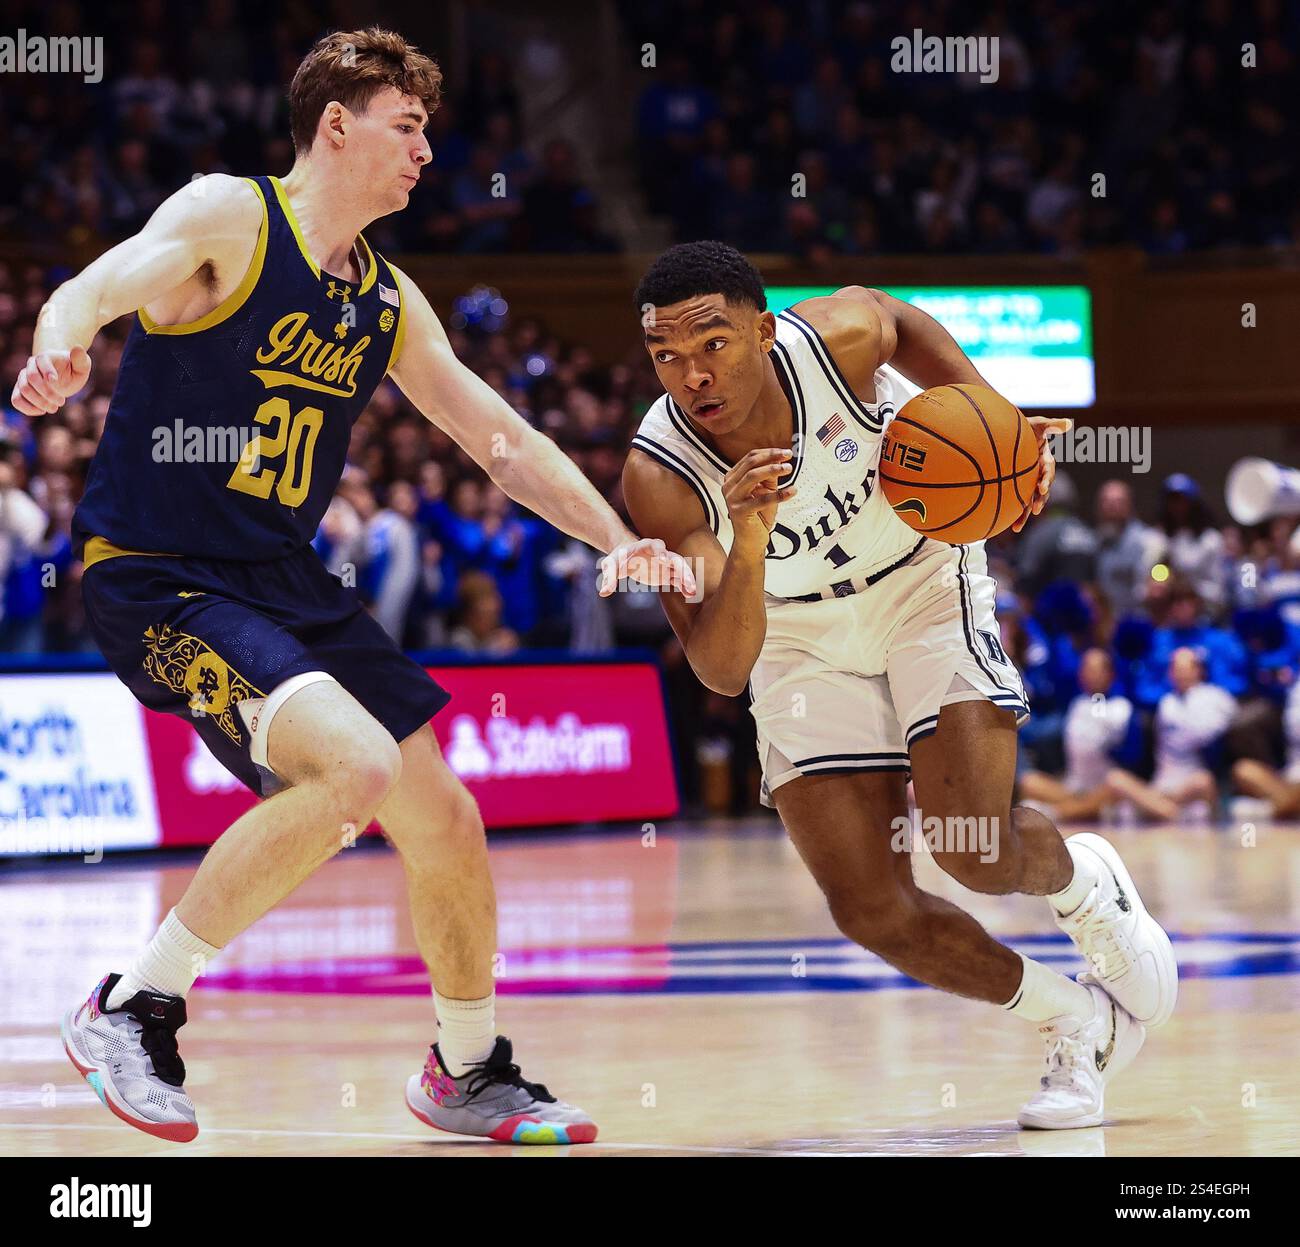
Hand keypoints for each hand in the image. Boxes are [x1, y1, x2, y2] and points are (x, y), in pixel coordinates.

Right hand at [11, 347, 91, 415]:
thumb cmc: (73, 370)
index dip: (47, 371)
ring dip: (39, 402)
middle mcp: (30, 366)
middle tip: (61, 402)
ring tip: (54, 408)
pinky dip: (27, 408)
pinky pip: (16, 400)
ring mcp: (23, 378)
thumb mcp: (81, 366)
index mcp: (44, 357)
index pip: (41, 362)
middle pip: (31, 379)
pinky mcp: (20, 390)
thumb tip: (78, 348)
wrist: (62, 376)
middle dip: (47, 393)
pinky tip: (41, 411)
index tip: (56, 381)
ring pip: (23, 390)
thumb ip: (80, 360)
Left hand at [598, 536, 698, 598]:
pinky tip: (690, 595)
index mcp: (646, 546)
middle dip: (682, 569)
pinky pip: (679, 580)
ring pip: (681, 570)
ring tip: (692, 592)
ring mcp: (666, 564)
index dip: (660, 550)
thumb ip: (609, 577)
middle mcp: (660, 554)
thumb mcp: (610, 565)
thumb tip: (604, 592)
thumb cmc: (618, 558)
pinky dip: (685, 586)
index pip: (656, 545)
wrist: (626, 558)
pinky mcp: (667, 574)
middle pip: (675, 559)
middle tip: (687, 581)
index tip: (663, 558)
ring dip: (687, 579)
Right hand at [723, 448, 795, 551]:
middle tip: (788, 456)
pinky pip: (761, 499)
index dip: (769, 452)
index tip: (785, 452)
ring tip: (788, 469)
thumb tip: (780, 460)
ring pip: (752, 476)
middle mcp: (729, 486)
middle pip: (750, 463)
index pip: (750, 457)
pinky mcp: (739, 511)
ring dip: (773, 470)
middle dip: (771, 457)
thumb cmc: (758, 514)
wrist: (751, 540)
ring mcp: (732, 498)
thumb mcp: (766, 490)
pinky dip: (779, 494)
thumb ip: (770, 476)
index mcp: (732, 478)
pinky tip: (792, 491)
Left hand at [1011, 416, 1071, 533]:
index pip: (1048, 471)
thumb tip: (1069, 423)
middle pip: (1041, 489)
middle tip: (1036, 509)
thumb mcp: (1039, 424)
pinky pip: (1019, 501)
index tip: (1042, 488)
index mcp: (1045, 460)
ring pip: (1030, 499)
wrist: (1011, 433)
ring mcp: (1029, 481)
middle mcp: (1039, 473)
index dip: (1046, 479)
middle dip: (1040, 500)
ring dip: (1026, 513)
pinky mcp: (1019, 487)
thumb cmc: (1026, 426)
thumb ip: (1052, 425)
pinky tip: (1010, 526)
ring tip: (1018, 526)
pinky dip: (1016, 513)